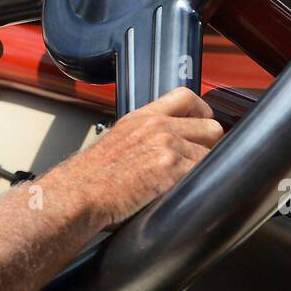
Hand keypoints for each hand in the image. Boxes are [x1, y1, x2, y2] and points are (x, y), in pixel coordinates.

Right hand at [54, 87, 223, 229]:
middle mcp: (158, 126)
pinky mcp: (171, 169)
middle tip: (196, 162)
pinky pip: (204, 174)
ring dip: (201, 171)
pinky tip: (180, 193)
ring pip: (211, 155)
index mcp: (144, 116)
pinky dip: (198, 186)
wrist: (79, 193)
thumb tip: (166, 143)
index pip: (187, 97)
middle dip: (209, 147)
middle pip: (211, 127)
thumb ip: (145, 134)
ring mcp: (167, 146)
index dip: (202, 113)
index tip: (201, 129)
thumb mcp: (118, 139)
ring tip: (181, 183)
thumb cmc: (92, 176)